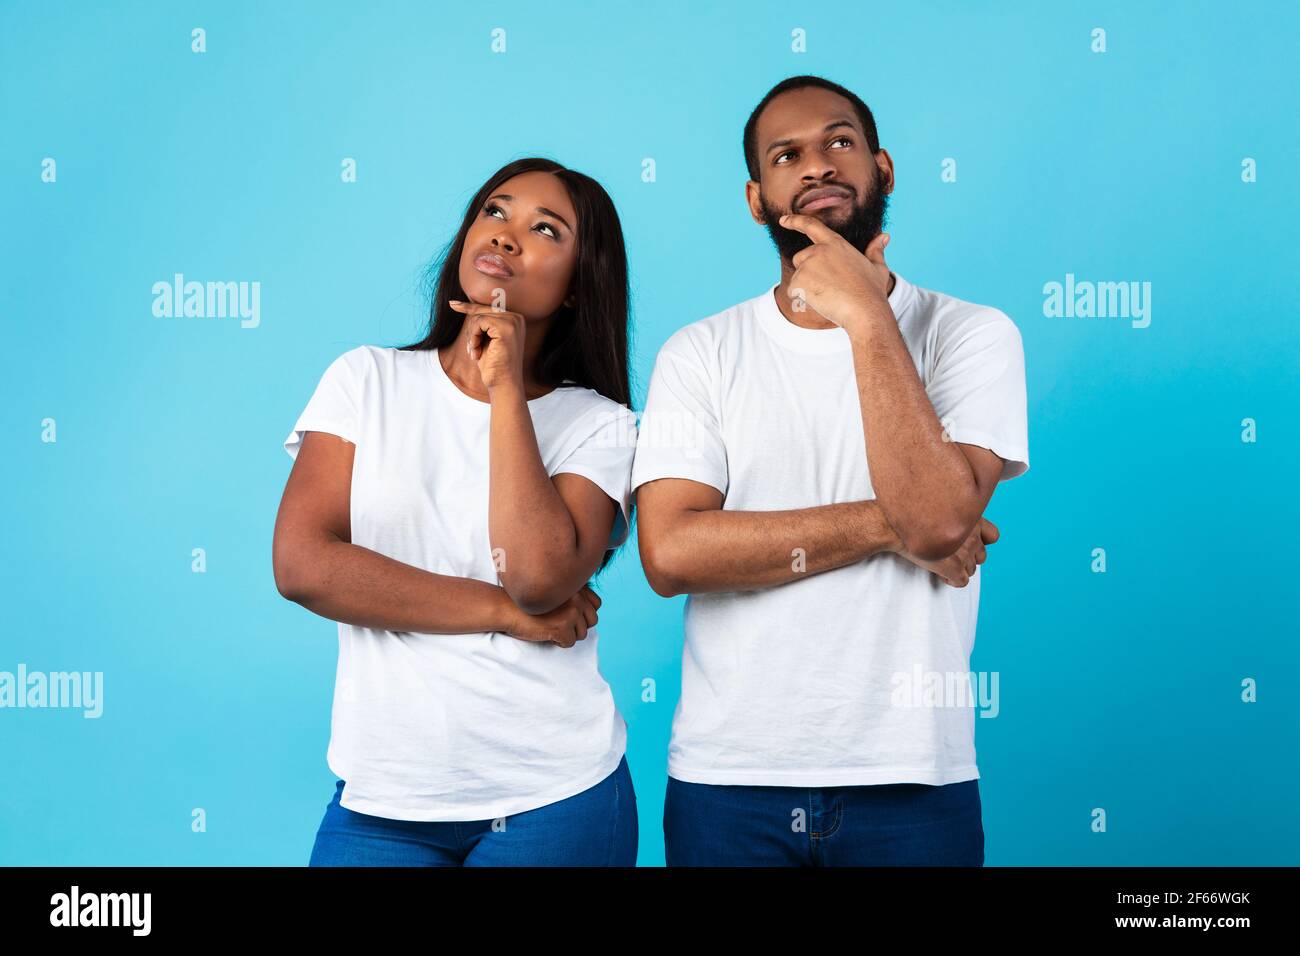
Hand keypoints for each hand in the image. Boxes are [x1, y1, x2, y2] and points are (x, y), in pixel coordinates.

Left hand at [448, 300, 525, 395]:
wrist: (503, 383)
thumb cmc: (494, 365)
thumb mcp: (486, 340)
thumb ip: (481, 323)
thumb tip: (459, 304)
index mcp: (515, 320)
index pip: (488, 308)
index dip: (469, 307)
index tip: (453, 304)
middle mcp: (517, 318)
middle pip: (482, 311)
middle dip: (472, 330)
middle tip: (473, 349)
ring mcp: (513, 322)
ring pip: (478, 317)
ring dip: (472, 336)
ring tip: (476, 352)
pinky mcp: (505, 328)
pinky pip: (479, 322)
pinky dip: (473, 337)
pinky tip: (477, 351)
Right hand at [506, 585, 601, 647]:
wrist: (506, 609)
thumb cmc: (529, 603)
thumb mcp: (555, 593)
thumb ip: (574, 597)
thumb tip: (592, 614)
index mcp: (576, 586)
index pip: (597, 604)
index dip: (583, 613)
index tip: (566, 613)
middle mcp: (577, 596)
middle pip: (592, 621)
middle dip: (576, 626)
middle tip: (557, 622)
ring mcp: (571, 611)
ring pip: (582, 634)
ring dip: (567, 634)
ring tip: (550, 625)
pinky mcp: (563, 627)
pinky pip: (569, 643)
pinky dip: (558, 642)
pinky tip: (546, 632)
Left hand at [779, 212, 892, 334]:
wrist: (865, 311)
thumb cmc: (872, 291)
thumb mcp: (877, 268)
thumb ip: (876, 250)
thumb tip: (884, 237)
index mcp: (835, 243)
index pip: (811, 226)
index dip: (795, 221)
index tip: (783, 220)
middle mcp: (818, 250)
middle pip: (800, 258)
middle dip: (808, 272)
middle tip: (829, 286)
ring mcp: (808, 265)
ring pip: (798, 277)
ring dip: (807, 287)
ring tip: (829, 294)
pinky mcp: (799, 281)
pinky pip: (793, 292)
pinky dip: (803, 299)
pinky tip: (821, 302)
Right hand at [896, 517, 998, 586]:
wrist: (891, 527)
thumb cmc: (910, 516)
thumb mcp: (940, 507)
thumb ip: (957, 515)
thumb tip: (958, 529)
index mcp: (972, 518)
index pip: (993, 536)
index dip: (981, 542)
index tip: (964, 543)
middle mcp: (972, 534)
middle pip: (981, 556)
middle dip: (966, 558)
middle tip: (947, 555)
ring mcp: (964, 552)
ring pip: (972, 570)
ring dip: (958, 569)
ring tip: (941, 563)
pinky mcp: (954, 568)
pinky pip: (962, 582)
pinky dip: (952, 581)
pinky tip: (940, 574)